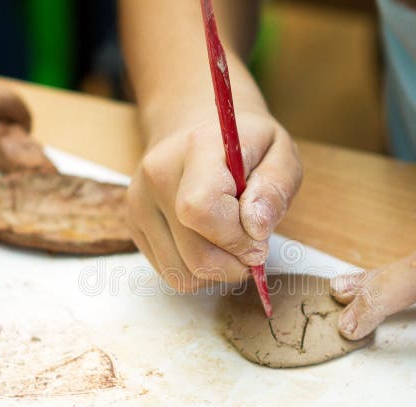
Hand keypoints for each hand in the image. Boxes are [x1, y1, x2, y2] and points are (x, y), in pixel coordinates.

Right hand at [127, 111, 301, 289]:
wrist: (194, 125)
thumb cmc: (245, 144)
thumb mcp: (280, 151)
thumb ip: (275, 187)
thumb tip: (256, 228)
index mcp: (197, 147)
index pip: (202, 211)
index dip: (237, 239)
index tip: (259, 236)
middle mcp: (157, 174)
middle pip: (195, 255)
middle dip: (234, 263)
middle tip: (252, 246)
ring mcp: (139, 201)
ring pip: (182, 273)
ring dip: (217, 271)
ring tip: (231, 241)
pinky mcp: (134, 223)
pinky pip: (171, 272)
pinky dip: (197, 269)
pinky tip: (209, 242)